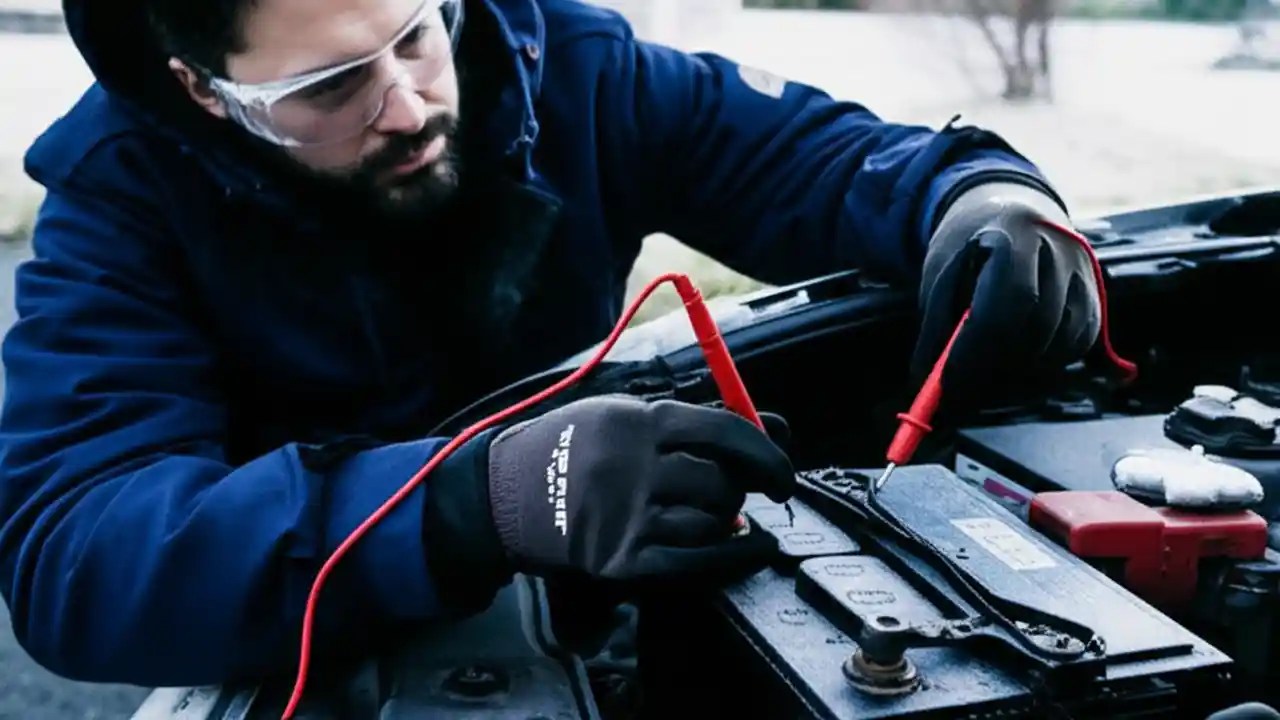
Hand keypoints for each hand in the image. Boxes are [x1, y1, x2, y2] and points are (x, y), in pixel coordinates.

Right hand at [485, 396, 794, 586]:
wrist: (504, 493)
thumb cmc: (574, 445)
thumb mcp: (626, 413)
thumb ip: (698, 420)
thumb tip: (776, 428)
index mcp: (640, 422)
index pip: (725, 431)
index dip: (765, 451)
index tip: (780, 468)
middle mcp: (636, 469)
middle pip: (722, 483)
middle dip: (740, 489)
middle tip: (734, 490)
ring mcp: (628, 519)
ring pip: (712, 523)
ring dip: (725, 519)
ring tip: (712, 511)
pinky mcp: (621, 561)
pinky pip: (696, 564)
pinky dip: (734, 557)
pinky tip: (749, 547)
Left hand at [913, 182, 1101, 410]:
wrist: (1012, 215)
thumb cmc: (969, 248)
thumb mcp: (941, 275)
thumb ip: (936, 327)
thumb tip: (928, 383)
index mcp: (1016, 232)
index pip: (1010, 299)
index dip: (978, 347)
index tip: (950, 380)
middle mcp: (1062, 248)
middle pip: (1040, 324)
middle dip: (999, 365)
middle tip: (966, 390)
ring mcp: (1086, 272)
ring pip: (1063, 340)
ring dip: (1023, 369)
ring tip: (986, 374)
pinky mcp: (1097, 297)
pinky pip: (1077, 343)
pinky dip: (1046, 362)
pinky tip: (1016, 362)